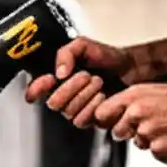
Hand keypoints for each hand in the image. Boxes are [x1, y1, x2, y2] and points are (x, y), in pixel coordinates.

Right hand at [24, 37, 153, 127]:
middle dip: (71, 88)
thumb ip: (65, 53)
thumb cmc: (108, 57)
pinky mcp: (90, 120)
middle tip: (86, 75)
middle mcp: (63, 96)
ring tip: (99, 82)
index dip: (36, 88)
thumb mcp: (83, 45)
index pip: (33, 91)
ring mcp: (76, 109)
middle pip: (53, 103)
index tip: (50, 78)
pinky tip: (104, 96)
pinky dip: (95, 106)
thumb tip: (58, 73)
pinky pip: (82, 120)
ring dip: (86, 95)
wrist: (133, 68)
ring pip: (68, 112)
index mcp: (55, 79)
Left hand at [91, 82, 166, 163]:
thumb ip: (125, 104)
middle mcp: (138, 113)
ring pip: (138, 144)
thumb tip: (104, 118)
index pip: (100, 114)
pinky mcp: (161, 149)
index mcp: (133, 97)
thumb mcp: (149, 92)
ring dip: (151, 141)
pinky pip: (155, 155)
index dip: (107, 121)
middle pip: (117, 133)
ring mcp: (149, 132)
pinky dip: (166, 151)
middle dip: (131, 132)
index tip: (115, 122)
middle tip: (155, 123)